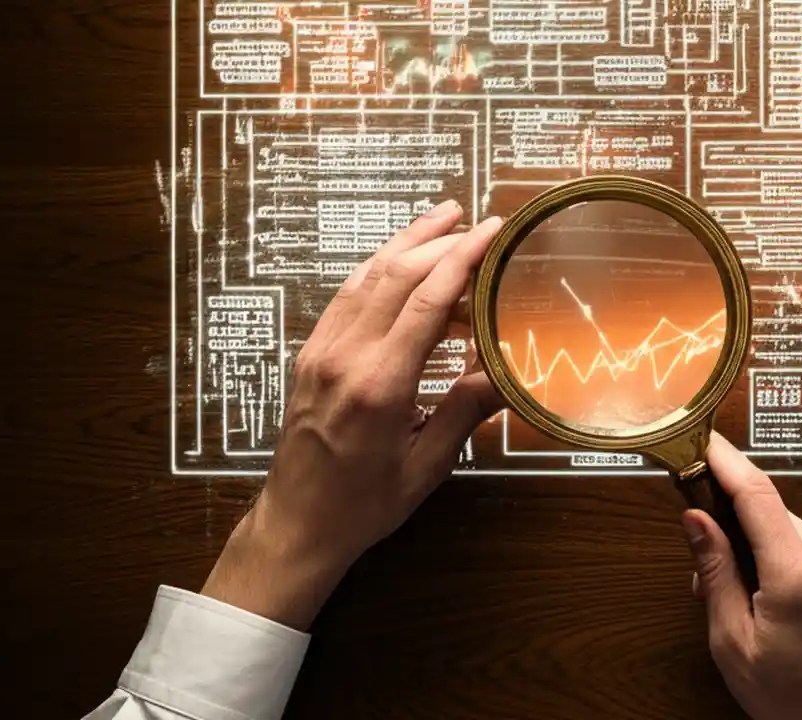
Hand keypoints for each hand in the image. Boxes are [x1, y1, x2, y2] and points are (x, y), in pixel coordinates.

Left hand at [202, 201, 504, 629]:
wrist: (297, 524)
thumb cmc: (363, 504)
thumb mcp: (426, 465)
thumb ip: (465, 411)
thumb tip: (505, 371)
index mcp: (380, 385)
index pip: (425, 300)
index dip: (461, 258)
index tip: (490, 231)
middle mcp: (345, 357)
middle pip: (394, 275)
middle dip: (438, 240)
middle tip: (476, 221)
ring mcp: (322, 352)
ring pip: (366, 277)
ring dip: (405, 243)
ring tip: (440, 220)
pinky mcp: (311, 355)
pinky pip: (347, 297)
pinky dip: (377, 269)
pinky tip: (398, 261)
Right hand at [682, 433, 801, 719]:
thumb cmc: (798, 702)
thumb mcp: (733, 643)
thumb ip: (714, 574)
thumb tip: (696, 520)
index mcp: (798, 576)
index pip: (756, 494)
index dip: (723, 460)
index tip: (698, 440)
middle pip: (765, 508)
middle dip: (727, 522)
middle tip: (703, 563)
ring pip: (780, 525)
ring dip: (750, 544)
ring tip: (737, 597)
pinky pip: (799, 542)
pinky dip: (772, 556)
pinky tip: (763, 597)